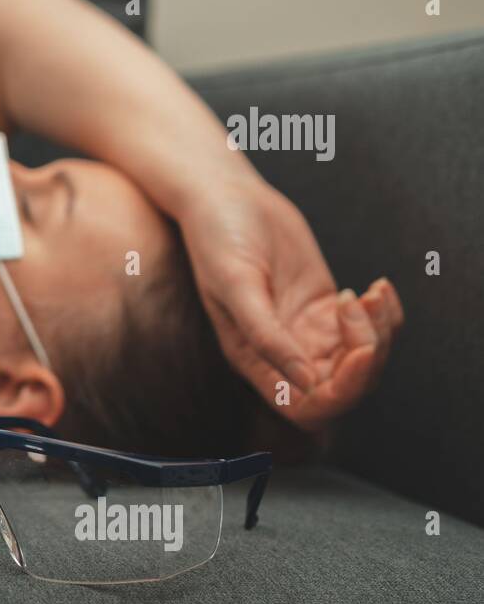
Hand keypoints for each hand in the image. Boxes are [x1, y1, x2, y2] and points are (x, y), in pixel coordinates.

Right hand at [179, 178, 403, 428]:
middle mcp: (283, 354)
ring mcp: (307, 331)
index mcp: (254, 361)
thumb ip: (266, 336)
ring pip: (362, 358)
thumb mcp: (236, 285)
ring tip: (371, 290)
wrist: (226, 197)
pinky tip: (378, 287)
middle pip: (343, 385)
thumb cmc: (218, 238)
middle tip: (364, 304)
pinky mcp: (326, 307)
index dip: (343, 391)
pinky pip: (369, 328)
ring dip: (379, 330)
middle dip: (368, 354)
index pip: (308, 406)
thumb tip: (306, 384)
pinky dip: (385, 313)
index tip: (360, 350)